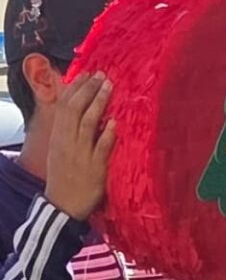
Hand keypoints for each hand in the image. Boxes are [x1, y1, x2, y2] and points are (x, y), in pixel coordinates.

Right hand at [44, 72, 115, 221]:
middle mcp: (67, 141)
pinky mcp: (95, 168)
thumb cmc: (64, 176)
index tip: (87, 74)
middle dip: (88, 89)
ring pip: (88, 123)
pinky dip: (107, 134)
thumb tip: (80, 111)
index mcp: (58, 135)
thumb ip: (68, 131)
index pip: (65, 105)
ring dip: (99, 103)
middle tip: (102, 75)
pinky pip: (101, 148)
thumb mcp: (60, 150)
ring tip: (109, 87)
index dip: (76, 88)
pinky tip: (114, 122)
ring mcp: (81, 154)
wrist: (63, 204)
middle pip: (76, 108)